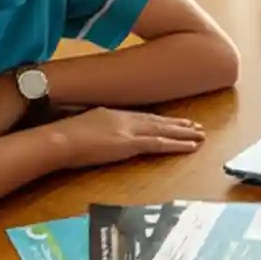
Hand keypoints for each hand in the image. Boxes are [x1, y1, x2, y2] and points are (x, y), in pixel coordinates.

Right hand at [45, 108, 205, 169]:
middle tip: (197, 126)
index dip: (161, 120)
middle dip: (178, 125)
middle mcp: (125, 119)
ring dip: (183, 134)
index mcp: (112, 113)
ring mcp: (129, 131)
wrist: (60, 139)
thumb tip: (95, 133)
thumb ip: (93, 127)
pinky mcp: (130, 144)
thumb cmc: (62, 136)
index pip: (143, 117)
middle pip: (157, 121)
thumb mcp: (80, 126)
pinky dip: (176, 145)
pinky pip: (159, 144)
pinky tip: (190, 146)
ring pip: (163, 131)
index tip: (174, 121)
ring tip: (200, 135)